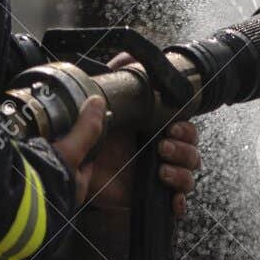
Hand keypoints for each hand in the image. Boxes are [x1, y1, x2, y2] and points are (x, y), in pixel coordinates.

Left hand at [48, 60, 203, 216]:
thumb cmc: (85, 143)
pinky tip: (173, 202)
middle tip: (164, 147)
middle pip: (192, 150)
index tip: (172, 127)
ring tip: (162, 171)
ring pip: (189, 174)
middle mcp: (159, 153)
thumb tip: (127, 56)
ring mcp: (157, 176)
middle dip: (184, 149)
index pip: (185, 128)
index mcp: (152, 131)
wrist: (67, 177)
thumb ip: (115, 83)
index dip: (186, 128)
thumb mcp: (100, 111)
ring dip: (181, 172)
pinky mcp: (151, 197)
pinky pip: (176, 201)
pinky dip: (179, 202)